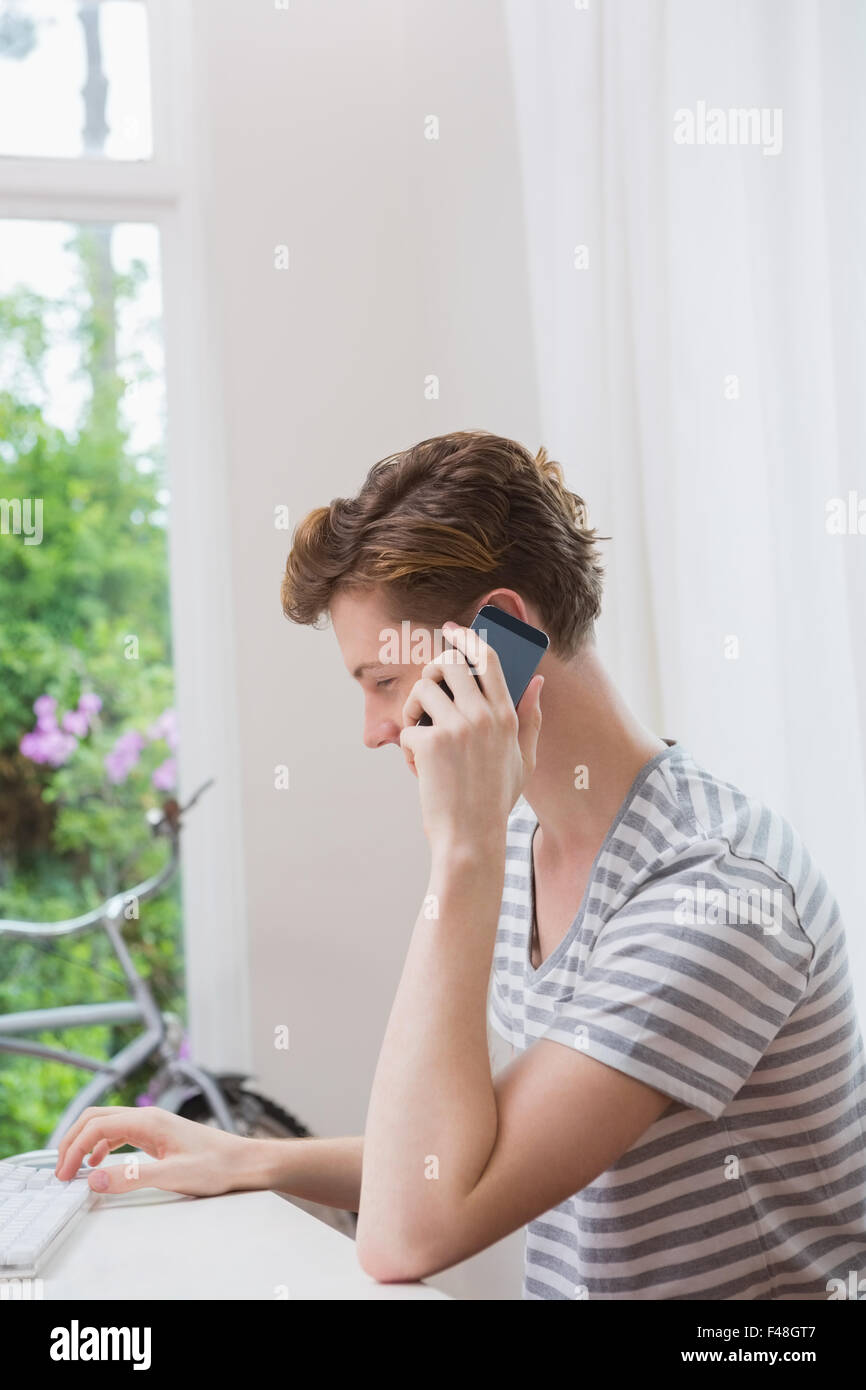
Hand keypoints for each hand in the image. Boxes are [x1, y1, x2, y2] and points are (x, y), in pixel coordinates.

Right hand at [53, 1105, 253, 1196]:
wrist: (243, 1162)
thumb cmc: (216, 1166)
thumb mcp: (172, 1176)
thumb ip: (132, 1176)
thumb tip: (94, 1178)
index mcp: (149, 1121)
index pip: (97, 1126)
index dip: (74, 1149)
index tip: (64, 1174)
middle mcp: (148, 1117)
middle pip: (97, 1118)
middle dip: (73, 1141)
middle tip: (60, 1169)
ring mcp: (153, 1124)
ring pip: (106, 1124)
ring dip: (85, 1143)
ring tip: (72, 1169)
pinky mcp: (157, 1135)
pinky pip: (120, 1133)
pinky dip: (101, 1145)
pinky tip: (98, 1163)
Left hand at [399, 621, 542, 853]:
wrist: (471, 839)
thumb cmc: (495, 800)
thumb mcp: (524, 760)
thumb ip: (531, 719)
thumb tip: (537, 682)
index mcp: (507, 715)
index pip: (487, 659)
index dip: (467, 638)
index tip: (451, 630)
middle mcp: (484, 715)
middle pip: (449, 663)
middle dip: (431, 674)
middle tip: (427, 697)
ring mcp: (456, 728)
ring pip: (422, 690)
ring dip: (414, 710)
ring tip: (420, 736)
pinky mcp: (429, 744)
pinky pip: (406, 728)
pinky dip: (406, 749)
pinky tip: (419, 771)